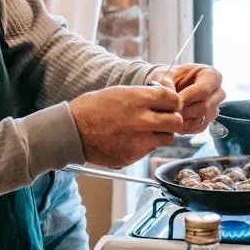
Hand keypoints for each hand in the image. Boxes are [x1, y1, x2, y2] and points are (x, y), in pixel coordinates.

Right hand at [70, 85, 184, 167]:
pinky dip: (146, 145)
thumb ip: (144, 97)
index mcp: (139, 99)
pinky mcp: (132, 156)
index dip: (173, 101)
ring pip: (167, 138)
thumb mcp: (120, 92)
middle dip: (173, 119)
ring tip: (148, 130)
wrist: (73, 130)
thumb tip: (162, 100)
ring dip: (162, 134)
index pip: (173, 99)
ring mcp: (138, 141)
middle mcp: (142, 120)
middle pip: (177, 121)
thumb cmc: (93, 108)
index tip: (169, 104)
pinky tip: (132, 139)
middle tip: (165, 118)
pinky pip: (150, 150)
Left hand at [147, 64, 224, 133]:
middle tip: (169, 110)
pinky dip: (184, 127)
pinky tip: (174, 120)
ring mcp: (214, 108)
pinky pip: (198, 128)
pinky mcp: (208, 121)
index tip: (174, 101)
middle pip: (205, 107)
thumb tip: (171, 97)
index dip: (188, 97)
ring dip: (183, 119)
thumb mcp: (164, 75)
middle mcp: (218, 92)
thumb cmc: (169, 77)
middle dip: (184, 110)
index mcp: (212, 75)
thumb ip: (166, 84)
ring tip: (170, 114)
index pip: (205, 89)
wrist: (168, 88)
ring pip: (201, 119)